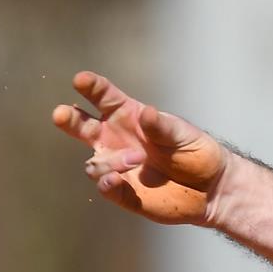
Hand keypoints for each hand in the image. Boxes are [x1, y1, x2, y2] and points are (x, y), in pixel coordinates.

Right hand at [51, 71, 227, 225]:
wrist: (212, 188)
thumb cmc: (198, 152)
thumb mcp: (184, 135)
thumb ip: (163, 126)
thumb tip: (147, 113)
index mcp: (130, 117)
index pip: (104, 97)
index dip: (92, 88)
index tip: (81, 80)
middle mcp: (116, 139)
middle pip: (81, 126)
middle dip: (68, 119)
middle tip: (61, 114)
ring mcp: (117, 166)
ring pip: (94, 163)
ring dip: (110, 161)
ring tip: (136, 160)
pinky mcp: (123, 191)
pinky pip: (104, 187)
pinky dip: (106, 182)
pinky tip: (115, 179)